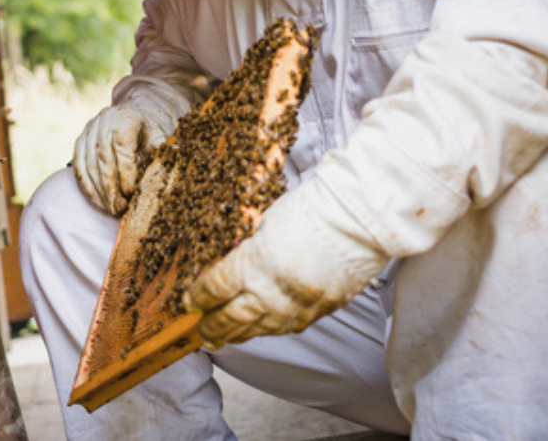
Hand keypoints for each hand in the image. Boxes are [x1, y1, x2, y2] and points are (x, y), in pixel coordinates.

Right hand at [72, 103, 177, 214]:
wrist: (134, 114)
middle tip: (120, 209)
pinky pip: (79, 167)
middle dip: (111, 188)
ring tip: (111, 209)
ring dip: (99, 191)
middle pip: (103, 160)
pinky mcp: (79, 142)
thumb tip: (176, 154)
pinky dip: (88, 187)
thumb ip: (164, 149)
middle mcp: (103, 122)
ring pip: (88, 165)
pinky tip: (99, 201)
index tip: (133, 193)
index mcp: (125, 118)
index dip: (126, 174)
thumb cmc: (151, 130)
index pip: (122, 149)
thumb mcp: (161, 136)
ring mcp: (88, 132)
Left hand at [183, 176, 388, 346]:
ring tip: (224, 338)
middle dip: (212, 326)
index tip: (189, 301)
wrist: (358, 218)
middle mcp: (272, 292)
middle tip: (201, 332)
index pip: (215, 289)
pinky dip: (269, 330)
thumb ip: (244, 248)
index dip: (198, 297)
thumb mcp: (264, 221)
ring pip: (259, 330)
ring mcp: (297, 306)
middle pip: (232, 318)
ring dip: (238, 334)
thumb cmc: (310, 209)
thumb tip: (224, 266)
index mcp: (254, 263)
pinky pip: (287, 328)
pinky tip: (260, 330)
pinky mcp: (319, 312)